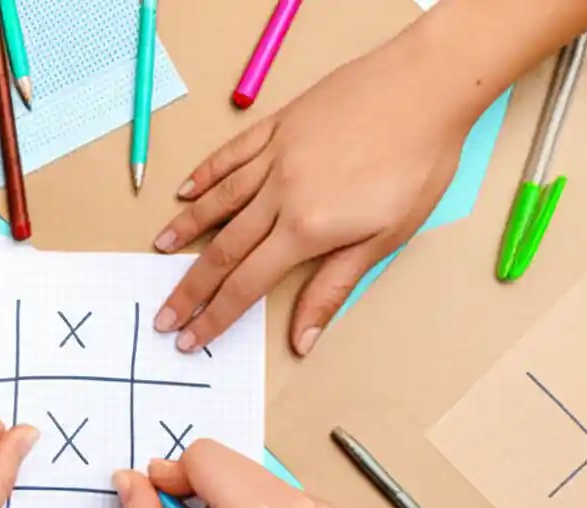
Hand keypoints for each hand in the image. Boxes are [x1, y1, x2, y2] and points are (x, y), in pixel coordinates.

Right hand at [152, 37, 480, 356]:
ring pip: (217, 201)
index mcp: (307, 229)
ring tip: (160, 250)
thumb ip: (334, 288)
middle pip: (222, 251)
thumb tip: (303, 339)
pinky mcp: (279, 126)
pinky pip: (230, 155)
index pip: (246, 284)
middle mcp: (280, 194)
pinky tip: (186, 190)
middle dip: (188, 288)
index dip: (214, 315)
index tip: (188, 335)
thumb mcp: (385, 239)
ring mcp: (275, 157)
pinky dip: (205, 174)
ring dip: (186, 230)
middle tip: (161, 314)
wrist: (426, 89)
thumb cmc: (418, 164)